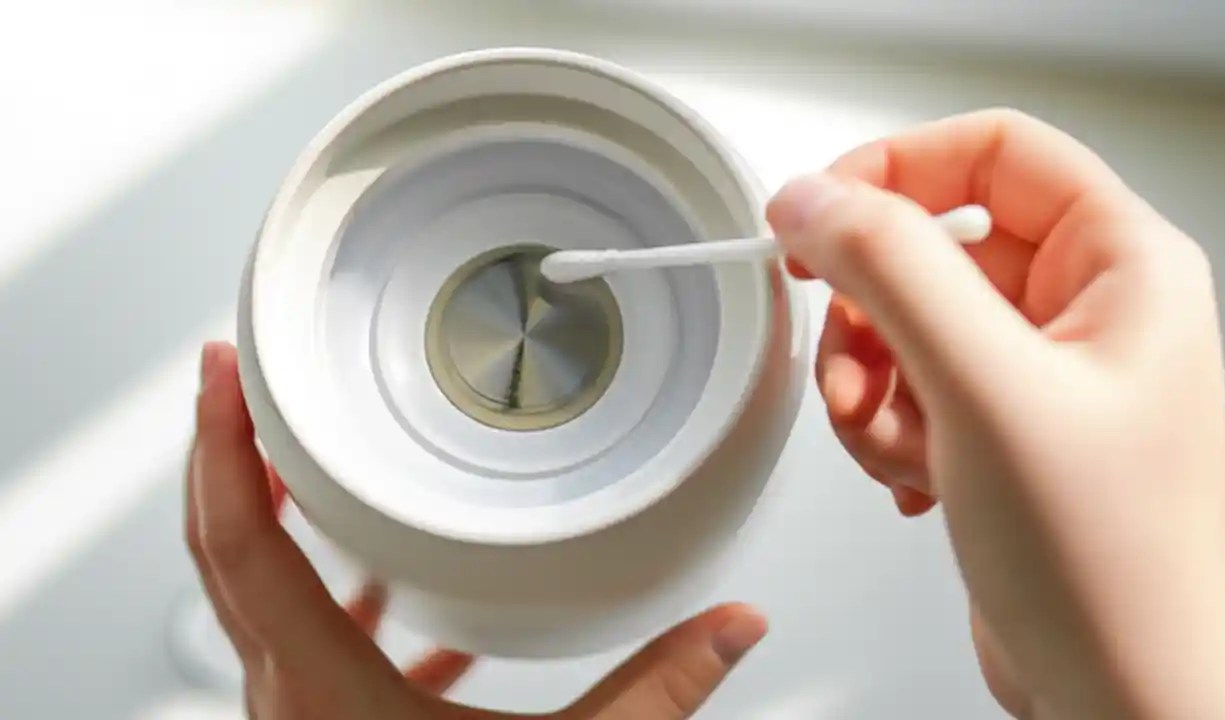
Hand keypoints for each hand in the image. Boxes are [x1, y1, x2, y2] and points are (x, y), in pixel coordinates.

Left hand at [187, 342, 766, 719]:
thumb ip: (657, 694)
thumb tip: (733, 626)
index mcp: (323, 690)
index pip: (241, 542)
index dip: (222, 446)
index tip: (221, 372)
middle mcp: (287, 697)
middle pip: (222, 546)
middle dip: (225, 448)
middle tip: (243, 371)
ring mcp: (294, 712)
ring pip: (250, 585)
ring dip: (263, 509)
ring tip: (291, 446)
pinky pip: (301, 628)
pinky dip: (324, 579)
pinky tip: (379, 575)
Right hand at [768, 109, 1224, 718]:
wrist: (1114, 694)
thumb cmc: (1105, 565)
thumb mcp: (984, 390)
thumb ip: (891, 271)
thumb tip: (816, 199)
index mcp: (1124, 267)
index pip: (994, 153)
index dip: (895, 169)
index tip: (817, 214)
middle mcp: (1089, 312)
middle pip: (936, 245)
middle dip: (870, 311)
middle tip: (847, 361)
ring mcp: (1043, 374)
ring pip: (911, 322)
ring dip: (872, 381)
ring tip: (887, 440)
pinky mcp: (1004, 430)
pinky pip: (914, 386)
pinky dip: (889, 425)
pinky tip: (913, 476)